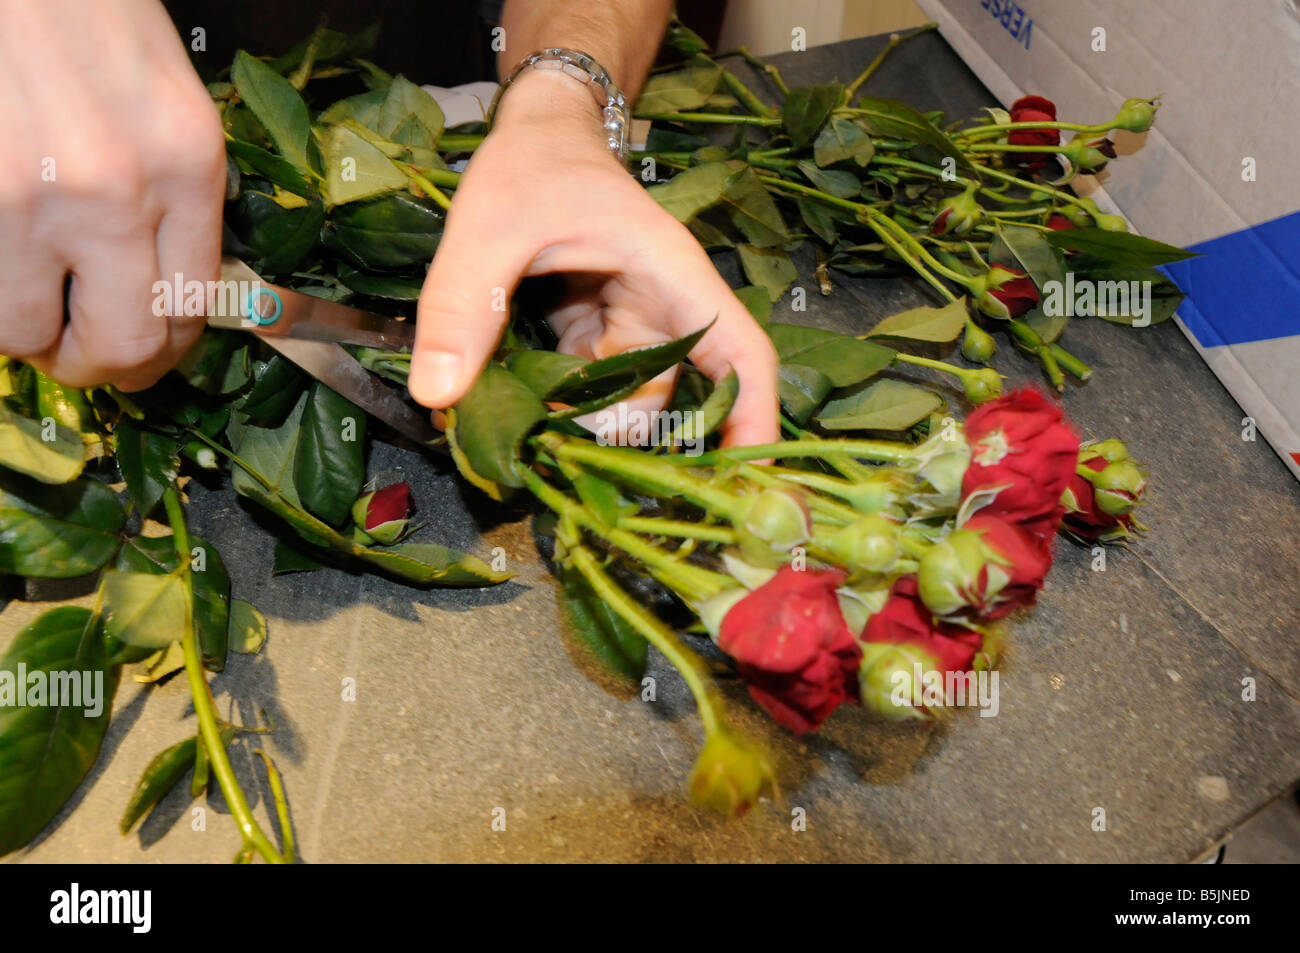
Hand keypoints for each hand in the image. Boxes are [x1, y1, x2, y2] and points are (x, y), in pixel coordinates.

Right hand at [0, 0, 225, 389]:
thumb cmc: (85, 7)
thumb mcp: (166, 97)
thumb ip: (174, 194)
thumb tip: (163, 280)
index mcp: (186, 166)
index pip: (192, 311)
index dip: (162, 350)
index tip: (141, 351)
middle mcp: (116, 192)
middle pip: (122, 347)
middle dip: (98, 366)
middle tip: (76, 352)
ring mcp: (28, 199)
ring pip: (22, 332)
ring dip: (23, 332)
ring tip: (24, 300)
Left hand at [408, 68, 778, 447]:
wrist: (532, 136)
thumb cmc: (534, 163)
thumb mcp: (491, 225)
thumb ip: (464, 303)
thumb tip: (436, 394)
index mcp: (673, 280)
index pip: (743, 359)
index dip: (752, 421)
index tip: (748, 480)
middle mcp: (662, 315)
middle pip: (663, 404)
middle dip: (609, 439)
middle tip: (541, 453)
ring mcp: (628, 333)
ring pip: (616, 406)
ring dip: (569, 429)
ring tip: (510, 433)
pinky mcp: (594, 342)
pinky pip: (581, 393)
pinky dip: (547, 409)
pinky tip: (505, 412)